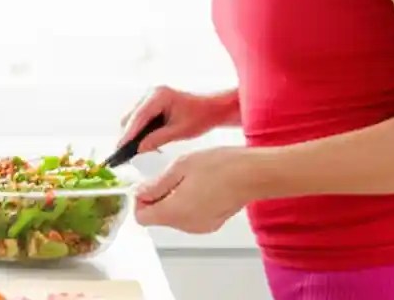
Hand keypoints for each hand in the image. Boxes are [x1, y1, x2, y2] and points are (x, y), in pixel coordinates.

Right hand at [119, 86, 236, 152]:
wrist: (212, 108)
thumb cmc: (200, 116)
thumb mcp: (179, 132)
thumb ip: (157, 139)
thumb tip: (138, 149)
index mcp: (159, 95)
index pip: (139, 116)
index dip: (128, 133)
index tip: (121, 148)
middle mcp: (152, 92)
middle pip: (131, 115)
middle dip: (128, 134)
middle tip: (125, 153)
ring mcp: (151, 96)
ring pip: (133, 116)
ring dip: (133, 132)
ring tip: (132, 150)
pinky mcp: (152, 102)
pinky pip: (140, 116)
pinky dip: (139, 128)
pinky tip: (141, 141)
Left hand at [133, 146, 256, 233]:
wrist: (253, 174)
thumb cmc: (221, 166)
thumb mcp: (181, 167)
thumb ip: (157, 184)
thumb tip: (140, 192)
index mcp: (175, 212)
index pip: (142, 217)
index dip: (140, 200)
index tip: (148, 184)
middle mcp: (186, 225)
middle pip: (157, 218)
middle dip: (157, 198)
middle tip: (169, 176)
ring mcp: (200, 227)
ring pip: (173, 217)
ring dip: (172, 200)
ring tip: (187, 179)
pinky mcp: (211, 224)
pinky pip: (188, 217)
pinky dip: (186, 204)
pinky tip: (198, 186)